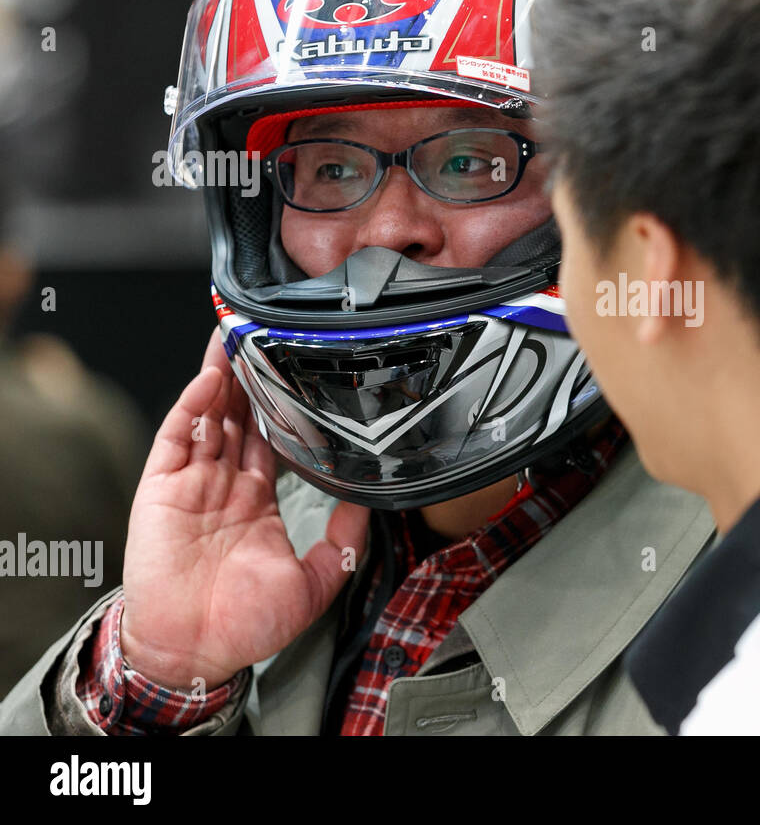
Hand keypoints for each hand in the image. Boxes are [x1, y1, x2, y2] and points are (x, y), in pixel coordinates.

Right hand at [119, 328, 368, 689]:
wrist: (196, 653)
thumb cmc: (247, 625)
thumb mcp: (316, 581)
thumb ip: (343, 542)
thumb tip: (369, 507)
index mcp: (257, 501)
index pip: (271, 439)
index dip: (281, 407)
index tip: (297, 374)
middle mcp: (224, 486)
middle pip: (237, 417)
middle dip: (249, 378)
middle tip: (264, 335)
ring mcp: (191, 484)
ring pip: (208, 416)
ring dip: (221, 377)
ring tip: (236, 337)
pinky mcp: (161, 489)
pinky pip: (176, 438)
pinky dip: (192, 405)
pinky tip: (210, 377)